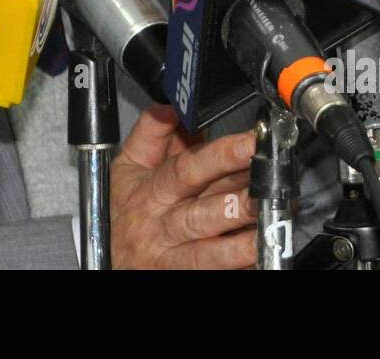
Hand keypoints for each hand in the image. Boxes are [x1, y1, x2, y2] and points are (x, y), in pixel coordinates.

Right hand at [110, 103, 256, 268]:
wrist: (108, 259)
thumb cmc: (122, 210)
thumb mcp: (128, 165)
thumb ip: (153, 130)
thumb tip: (174, 102)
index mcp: (154, 190)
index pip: (188, 169)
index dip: (221, 154)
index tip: (251, 141)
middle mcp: (165, 225)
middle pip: (205, 213)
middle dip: (240, 200)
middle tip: (271, 187)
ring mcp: (176, 257)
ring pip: (211, 253)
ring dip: (243, 243)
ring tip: (270, 227)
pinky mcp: (187, 278)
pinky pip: (216, 274)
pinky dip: (240, 267)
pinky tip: (261, 257)